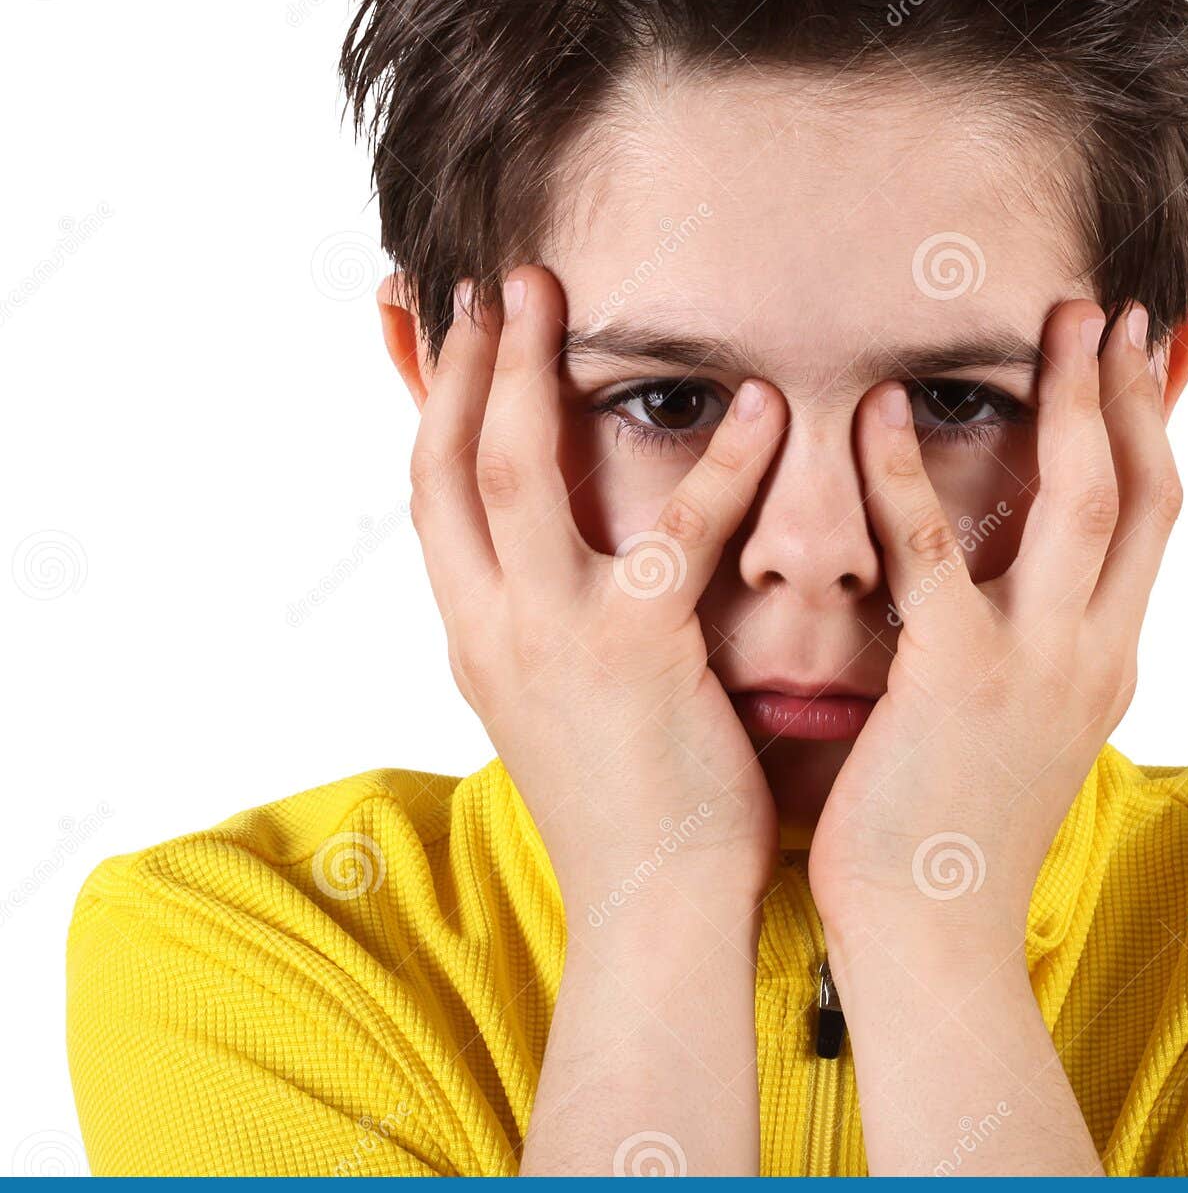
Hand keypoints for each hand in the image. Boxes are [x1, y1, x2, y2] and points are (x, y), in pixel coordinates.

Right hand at [406, 264, 786, 919]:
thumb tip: (542, 560)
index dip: (422, 401)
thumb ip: (538, 621)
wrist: (652, 912)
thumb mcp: (550, 701)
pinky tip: (761, 405)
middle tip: (488, 279)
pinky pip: (674, 533)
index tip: (425, 323)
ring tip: (548, 291)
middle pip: (446, 461)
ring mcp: (551, 638)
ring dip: (524, 368)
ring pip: (511, 471)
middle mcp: (490, 626)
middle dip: (460, 360)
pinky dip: (719, 462)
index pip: (426, 495)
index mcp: (475, 635)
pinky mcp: (635, 655)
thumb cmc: (624, 803)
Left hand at [810, 298, 1181, 944]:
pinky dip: (907, 471)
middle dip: (1136, 392)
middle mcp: (1095, 655)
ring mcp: (1039, 665)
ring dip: (1075, 400)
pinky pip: (936, 550)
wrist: (932, 939)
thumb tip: (1017, 587)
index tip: (1153, 355)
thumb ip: (1030, 650)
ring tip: (1054, 320)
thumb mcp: (1021, 729)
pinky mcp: (959, 680)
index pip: (1155, 523)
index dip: (1159, 430)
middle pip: (1146, 492)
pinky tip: (875, 410)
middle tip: (1115, 309)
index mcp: (1106, 662)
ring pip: (1085, 500)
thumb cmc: (954, 831)